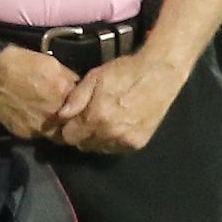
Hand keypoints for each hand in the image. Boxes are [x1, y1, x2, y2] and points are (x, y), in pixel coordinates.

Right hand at [0, 45, 79, 140]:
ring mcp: (37, 127)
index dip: (83, 107)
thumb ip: (69, 79)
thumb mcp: (52, 63)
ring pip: (54, 134)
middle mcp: (53, 114)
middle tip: (66, 114)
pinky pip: (36, 134)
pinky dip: (37, 126)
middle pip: (71, 125)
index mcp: (64, 94)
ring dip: (55, 127)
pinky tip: (32, 116)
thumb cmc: (21, 62)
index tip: (81, 106)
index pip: (85, 108)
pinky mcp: (23, 133)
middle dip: (70, 121)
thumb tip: (78, 88)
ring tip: (48, 116)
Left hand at [54, 53, 184, 152]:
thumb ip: (76, 98)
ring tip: (103, 121)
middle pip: (83, 145)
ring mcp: (125, 140)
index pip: (69, 136)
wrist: (160, 74)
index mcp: (96, 116)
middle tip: (88, 119)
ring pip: (99, 148)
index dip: (67, 127)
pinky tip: (117, 125)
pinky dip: (112, 140)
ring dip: (96, 139)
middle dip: (81, 134)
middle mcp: (110, 133)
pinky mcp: (138, 143)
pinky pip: (115, 149)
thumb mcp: (95, 77)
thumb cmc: (124, 72)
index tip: (72, 119)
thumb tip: (61, 116)